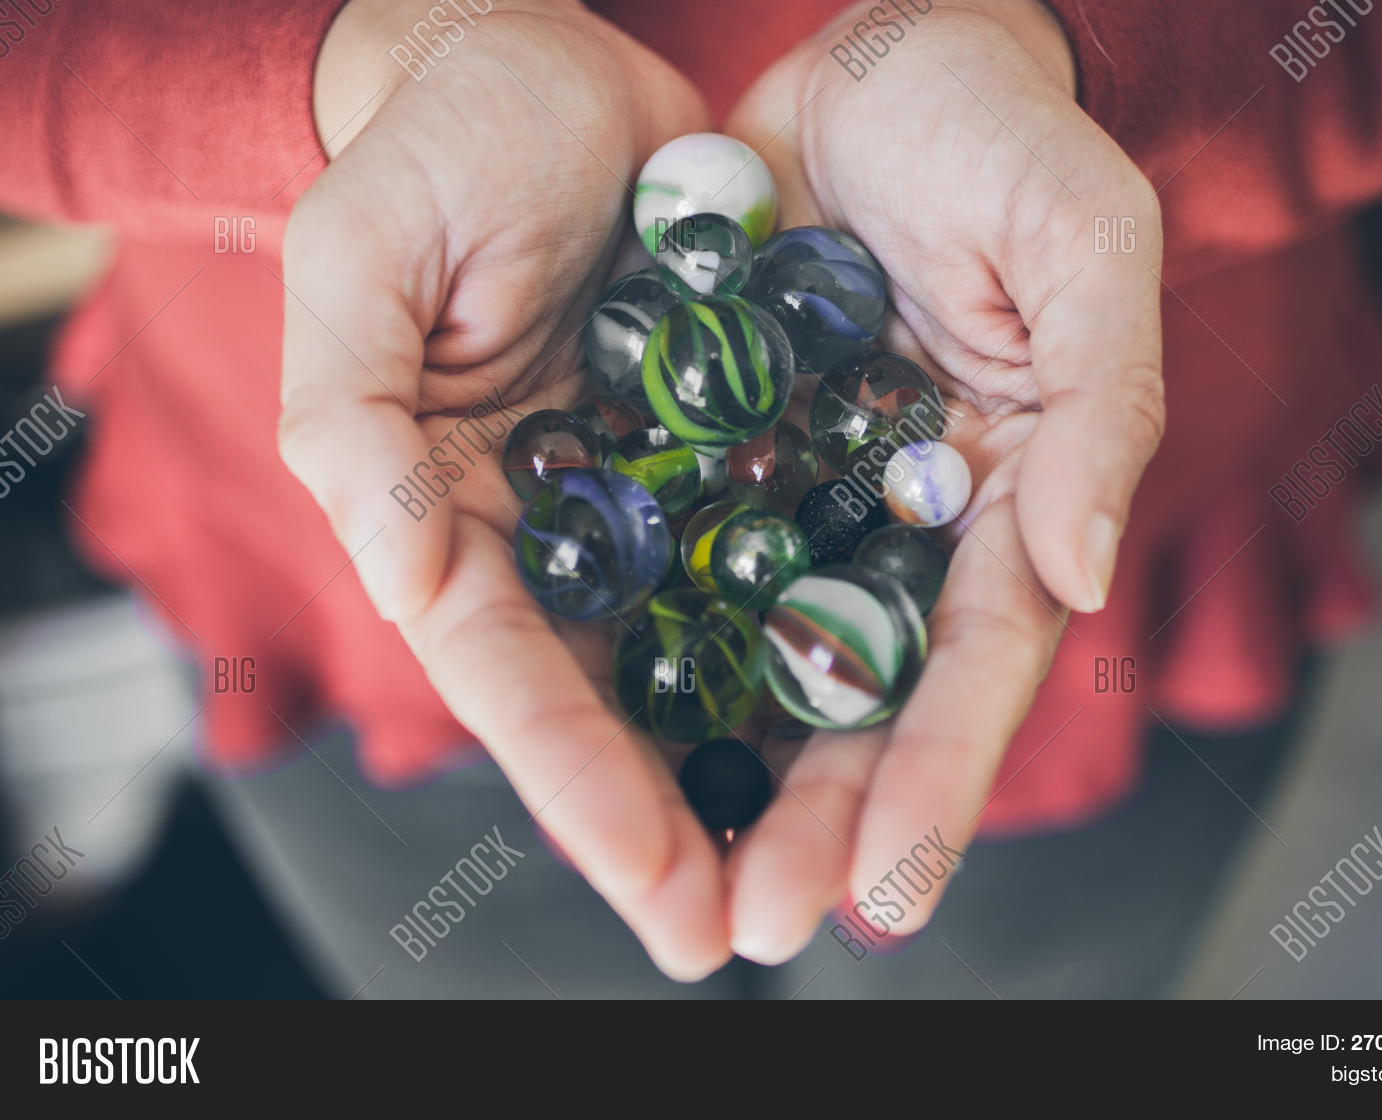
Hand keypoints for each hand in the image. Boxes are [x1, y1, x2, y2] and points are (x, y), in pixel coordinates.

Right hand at [277, 0, 730, 978]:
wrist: (549, 67)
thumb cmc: (440, 150)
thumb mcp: (366, 262)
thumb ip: (357, 422)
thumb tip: (410, 578)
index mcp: (451, 511)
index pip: (511, 672)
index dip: (576, 781)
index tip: (651, 880)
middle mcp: (555, 532)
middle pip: (614, 701)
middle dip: (675, 821)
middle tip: (740, 931)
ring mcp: (646, 501)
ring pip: (704, 659)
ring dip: (760, 771)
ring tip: (824, 873)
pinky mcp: (728, 451)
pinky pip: (776, 560)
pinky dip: (812, 643)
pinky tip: (869, 722)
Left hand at [722, 1, 1164, 960]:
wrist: (881, 59)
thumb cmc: (1002, 136)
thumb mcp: (1083, 243)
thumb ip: (1101, 408)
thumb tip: (1082, 581)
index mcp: (1008, 491)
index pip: (977, 659)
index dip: (938, 777)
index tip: (889, 890)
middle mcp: (902, 517)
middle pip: (863, 691)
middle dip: (820, 815)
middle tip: (760, 926)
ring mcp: (808, 491)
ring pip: (763, 656)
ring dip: (723, 772)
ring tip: (675, 881)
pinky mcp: (719, 448)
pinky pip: (681, 561)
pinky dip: (649, 649)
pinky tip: (607, 735)